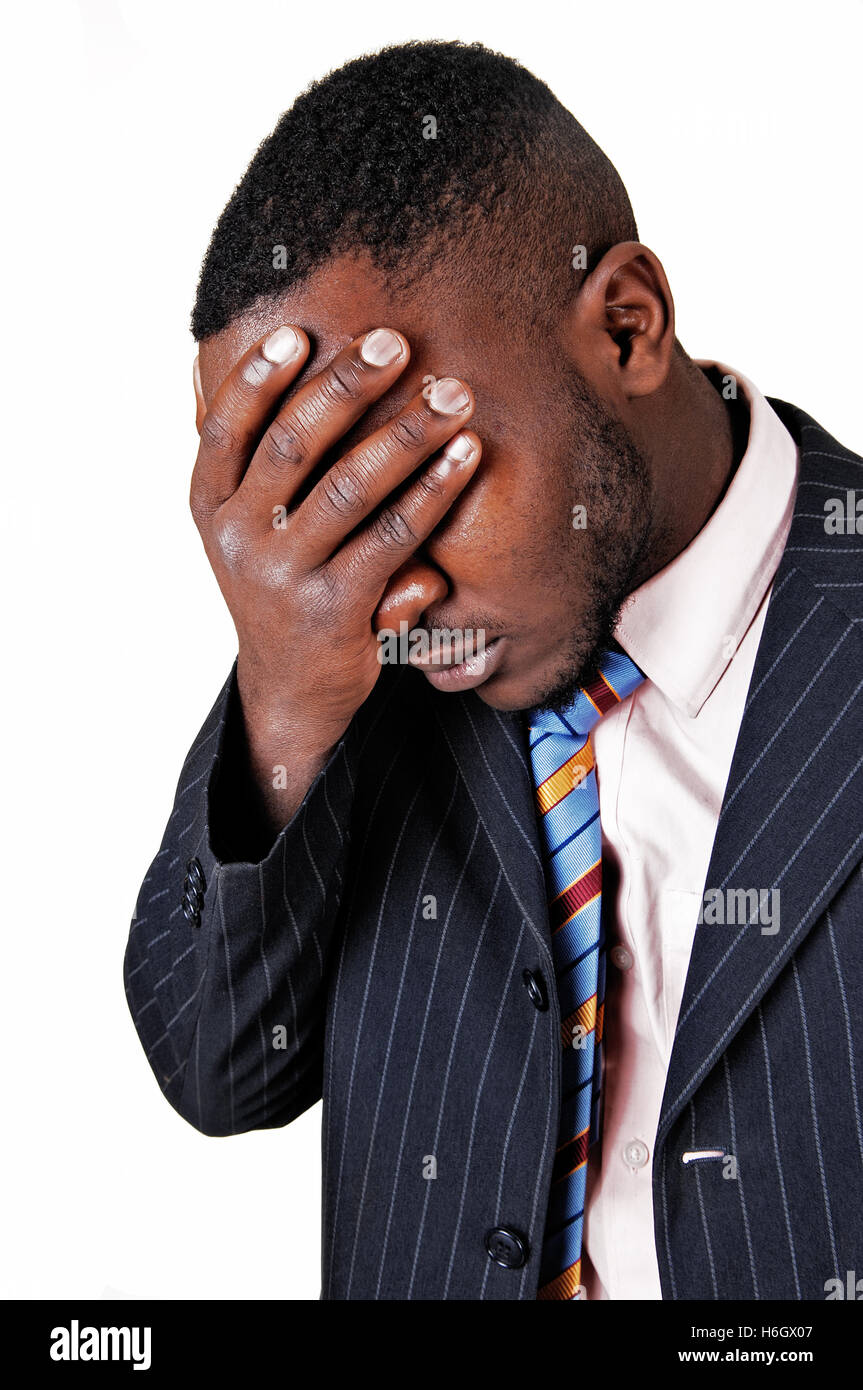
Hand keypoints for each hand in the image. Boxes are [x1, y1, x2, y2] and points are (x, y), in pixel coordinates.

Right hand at [190, 325, 480, 823]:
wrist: (291, 691)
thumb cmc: (283, 585)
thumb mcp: (249, 526)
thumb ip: (260, 462)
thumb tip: (275, 357)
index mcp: (209, 506)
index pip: (225, 429)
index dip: (258, 377)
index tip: (299, 331)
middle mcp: (237, 538)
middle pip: (292, 445)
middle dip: (346, 386)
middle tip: (395, 342)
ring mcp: (283, 576)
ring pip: (349, 487)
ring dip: (407, 433)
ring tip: (453, 393)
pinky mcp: (335, 608)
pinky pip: (392, 537)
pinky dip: (434, 491)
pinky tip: (466, 456)